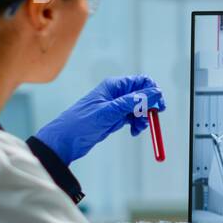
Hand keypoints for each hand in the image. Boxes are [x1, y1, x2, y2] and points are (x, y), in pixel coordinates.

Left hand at [34, 75, 165, 164]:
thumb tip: (155, 93)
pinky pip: (132, 118)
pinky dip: (136, 125)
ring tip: (138, 129)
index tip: (158, 106)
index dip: (152, 92)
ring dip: (143, 118)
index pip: (141, 81)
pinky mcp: (114, 118)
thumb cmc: (81, 123)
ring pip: (139, 108)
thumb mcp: (110, 112)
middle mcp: (116, 93)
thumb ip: (133, 102)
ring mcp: (115, 106)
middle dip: (149, 107)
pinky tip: (133, 132)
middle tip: (152, 119)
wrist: (64, 141)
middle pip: (143, 95)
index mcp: (114, 86)